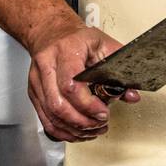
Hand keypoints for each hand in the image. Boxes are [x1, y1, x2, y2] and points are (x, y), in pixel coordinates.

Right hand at [26, 19, 138, 142]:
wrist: (51, 34)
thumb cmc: (76, 39)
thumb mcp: (104, 45)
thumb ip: (119, 70)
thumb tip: (131, 95)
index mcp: (65, 52)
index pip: (70, 85)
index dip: (87, 104)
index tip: (103, 112)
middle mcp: (47, 67)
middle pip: (58, 104)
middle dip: (82, 121)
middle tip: (100, 123)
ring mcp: (37, 82)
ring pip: (51, 115)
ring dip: (74, 129)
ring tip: (93, 130)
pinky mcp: (34, 94)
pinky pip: (45, 119)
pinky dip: (63, 131)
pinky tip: (77, 132)